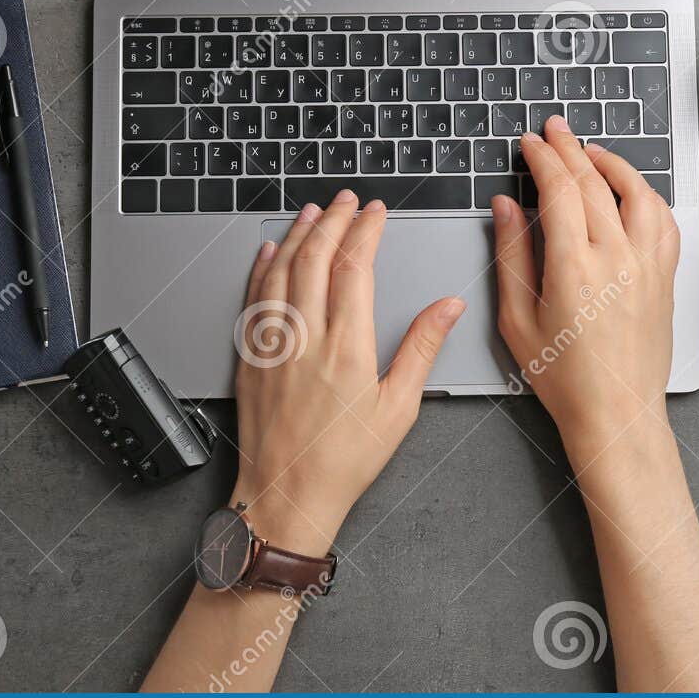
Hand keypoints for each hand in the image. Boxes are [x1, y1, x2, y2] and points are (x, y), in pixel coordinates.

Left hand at [231, 191, 464, 555]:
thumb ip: (422, 349)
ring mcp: (272, 346)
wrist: (286, 497)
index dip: (365, 232)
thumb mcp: (399, 409)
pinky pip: (253, 300)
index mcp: (347, 348)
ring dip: (297, 235)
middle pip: (315, 259)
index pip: (354, 269)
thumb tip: (448, 307)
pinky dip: (262, 267)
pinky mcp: (250, 359)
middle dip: (333, 221)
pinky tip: (269, 250)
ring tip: (313, 211)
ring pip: (281, 271)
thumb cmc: (344, 462)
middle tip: (347, 200)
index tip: (376, 212)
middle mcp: (305, 339)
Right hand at [492, 117, 679, 457]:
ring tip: (592, 151)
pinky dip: (648, 196)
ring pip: (636, 192)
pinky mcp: (665, 277)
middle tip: (554, 130)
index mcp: (574, 266)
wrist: (616, 413)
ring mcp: (647, 265)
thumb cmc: (565, 378)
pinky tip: (634, 190)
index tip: (529, 143)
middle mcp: (617, 257)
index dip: (542, 158)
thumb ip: (512, 255)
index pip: (559, 189)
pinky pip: (664, 221)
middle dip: (570, 148)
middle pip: (594, 182)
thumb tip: (505, 208)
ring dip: (612, 163)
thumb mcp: (517, 320)